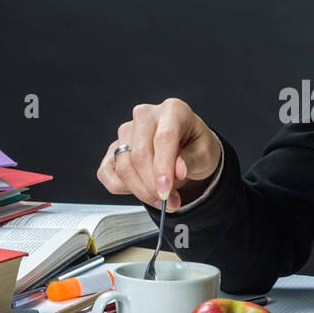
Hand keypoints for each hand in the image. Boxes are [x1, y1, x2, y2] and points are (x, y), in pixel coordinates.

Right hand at [97, 98, 222, 211]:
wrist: (188, 149)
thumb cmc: (196, 147)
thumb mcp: (205, 154)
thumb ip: (191, 161)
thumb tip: (177, 170)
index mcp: (172, 110)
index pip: (164, 138)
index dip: (163, 168)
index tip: (166, 191)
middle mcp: (145, 115)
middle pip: (140, 154)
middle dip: (152, 185)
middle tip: (168, 201)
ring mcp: (126, 131)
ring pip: (124, 166)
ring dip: (141, 190)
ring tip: (163, 199)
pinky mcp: (114, 148)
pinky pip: (108, 174)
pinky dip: (125, 189)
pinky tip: (144, 189)